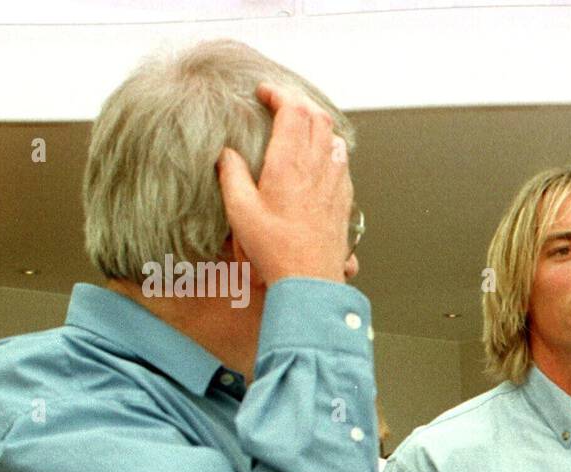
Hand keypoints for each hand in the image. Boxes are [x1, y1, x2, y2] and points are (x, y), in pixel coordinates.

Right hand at [217, 82, 352, 284]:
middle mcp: (317, 168)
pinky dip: (330, 147)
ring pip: (334, 137)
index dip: (279, 94)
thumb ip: (231, 175)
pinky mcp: (344, 200)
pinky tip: (321, 156)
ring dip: (317, 123)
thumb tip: (226, 154)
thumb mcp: (240, 211)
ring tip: (301, 124)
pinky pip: (342, 162)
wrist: (310, 281)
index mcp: (289, 164)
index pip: (293, 111)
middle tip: (281, 101)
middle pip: (318, 117)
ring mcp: (335, 183)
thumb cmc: (274, 250)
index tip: (264, 91)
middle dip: (299, 102)